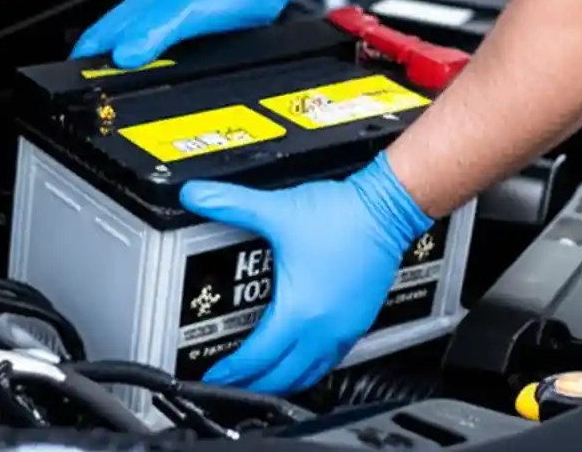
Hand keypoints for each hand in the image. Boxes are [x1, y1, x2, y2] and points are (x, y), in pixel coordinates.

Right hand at [70, 0, 314, 68]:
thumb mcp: (188, 11)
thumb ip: (153, 33)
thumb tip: (122, 57)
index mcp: (145, 4)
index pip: (99, 34)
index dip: (82, 59)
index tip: (70, 82)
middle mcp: (155, 9)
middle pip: (115, 42)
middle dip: (98, 66)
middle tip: (92, 92)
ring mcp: (175, 16)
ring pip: (139, 45)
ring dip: (127, 65)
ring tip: (118, 87)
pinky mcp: (197, 25)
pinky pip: (164, 47)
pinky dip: (156, 63)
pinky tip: (162, 73)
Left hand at [180, 152, 431, 392]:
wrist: (387, 209)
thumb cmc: (342, 215)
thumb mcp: (276, 209)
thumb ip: (230, 203)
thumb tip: (195, 195)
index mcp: (299, 310)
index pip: (258, 357)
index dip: (232, 372)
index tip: (214, 376)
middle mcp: (323, 329)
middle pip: (282, 376)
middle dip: (252, 385)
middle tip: (229, 386)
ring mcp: (343, 329)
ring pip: (308, 374)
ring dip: (281, 382)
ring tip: (259, 381)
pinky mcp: (358, 323)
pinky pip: (328, 362)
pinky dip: (307, 370)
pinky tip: (299, 361)